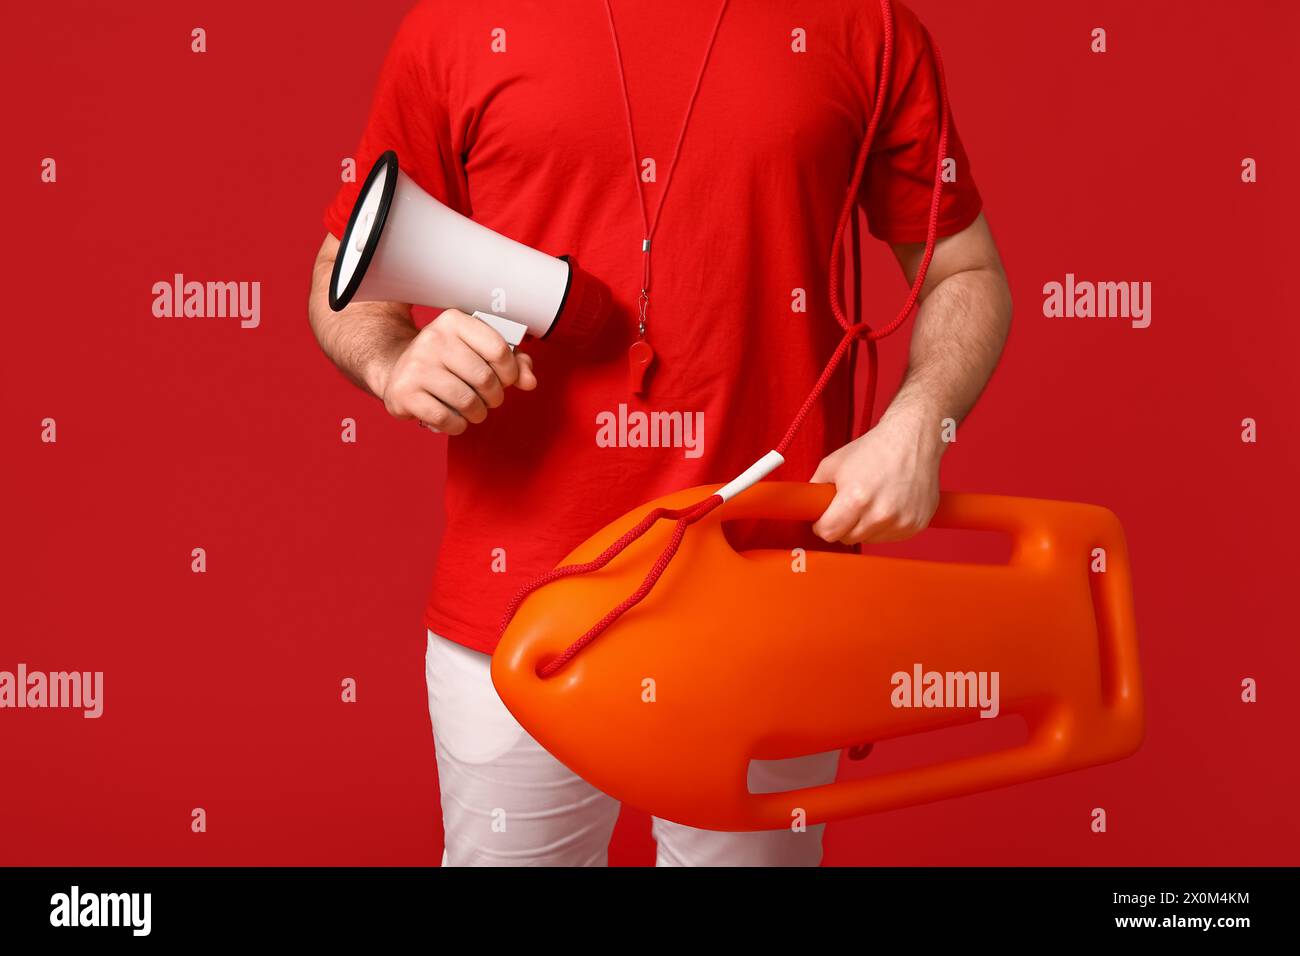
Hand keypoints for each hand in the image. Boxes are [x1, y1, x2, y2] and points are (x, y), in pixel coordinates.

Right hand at [374, 309, 536, 434]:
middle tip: (490, 399)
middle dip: (495, 396)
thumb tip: (529, 381)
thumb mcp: (476, 349)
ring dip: (478, 414)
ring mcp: (416, 366)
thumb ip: (511, 361)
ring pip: (467, 401)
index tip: (506, 379)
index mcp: (454, 321)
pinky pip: (445, 419)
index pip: (499, 349)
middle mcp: (433, 339)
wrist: (397, 367)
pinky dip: (458, 426)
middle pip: (485, 378)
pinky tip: (456, 420)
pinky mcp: (405, 392)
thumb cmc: (446, 360)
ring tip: (475, 411)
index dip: (511, 372)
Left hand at [810, 411, 943, 543]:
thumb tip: (806, 508)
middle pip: (848, 539)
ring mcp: (902, 521)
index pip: (829, 533)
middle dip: (843, 525)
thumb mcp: (833, 464)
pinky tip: (888, 504)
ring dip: (865, 526)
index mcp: (857, 499)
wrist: (912, 440)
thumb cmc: (874, 449)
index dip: (822, 525)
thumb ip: (815, 489)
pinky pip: (890, 536)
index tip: (824, 519)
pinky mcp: (916, 524)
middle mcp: (881, 514)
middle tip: (848, 505)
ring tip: (872, 500)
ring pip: (869, 539)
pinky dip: (885, 525)